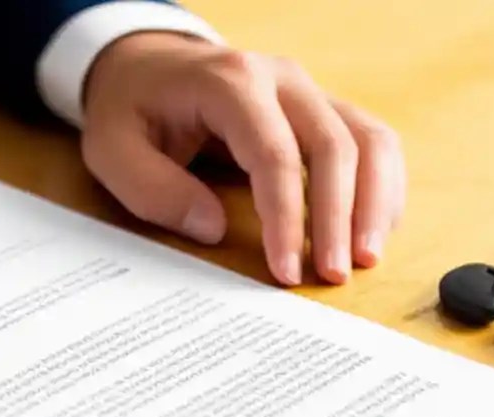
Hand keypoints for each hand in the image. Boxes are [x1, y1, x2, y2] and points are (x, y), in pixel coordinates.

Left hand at [81, 33, 405, 285]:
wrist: (144, 66)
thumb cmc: (130, 108)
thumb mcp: (112, 149)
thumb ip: (154, 190)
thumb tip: (213, 228)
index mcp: (230, 82)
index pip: (274, 153)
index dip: (286, 216)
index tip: (286, 270)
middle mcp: (282, 79)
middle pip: (334, 146)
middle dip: (339, 218)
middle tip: (334, 275)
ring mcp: (309, 91)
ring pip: (368, 139)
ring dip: (375, 203)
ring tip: (366, 258)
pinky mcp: (323, 109)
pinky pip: (372, 142)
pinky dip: (381, 188)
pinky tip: (373, 231)